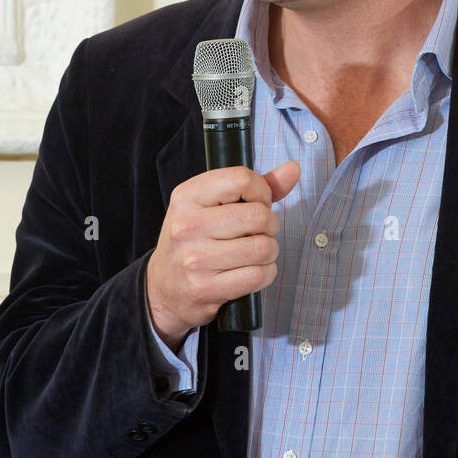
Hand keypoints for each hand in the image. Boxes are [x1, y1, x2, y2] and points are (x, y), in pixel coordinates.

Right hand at [145, 160, 300, 351]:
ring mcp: (195, 259)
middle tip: (259, 232)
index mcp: (187, 196)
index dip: (262, 191)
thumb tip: (293, 169)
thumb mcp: (212, 205)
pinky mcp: (205, 288)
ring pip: (262, 247)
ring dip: (269, 251)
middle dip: (270, 225)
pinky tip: (251, 270)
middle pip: (258, 216)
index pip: (241, 179)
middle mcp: (187, 225)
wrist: (164, 288)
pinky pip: (258, 276)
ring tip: (256, 252)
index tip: (258, 203)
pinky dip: (265, 273)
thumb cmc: (194, 240)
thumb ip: (255, 186)